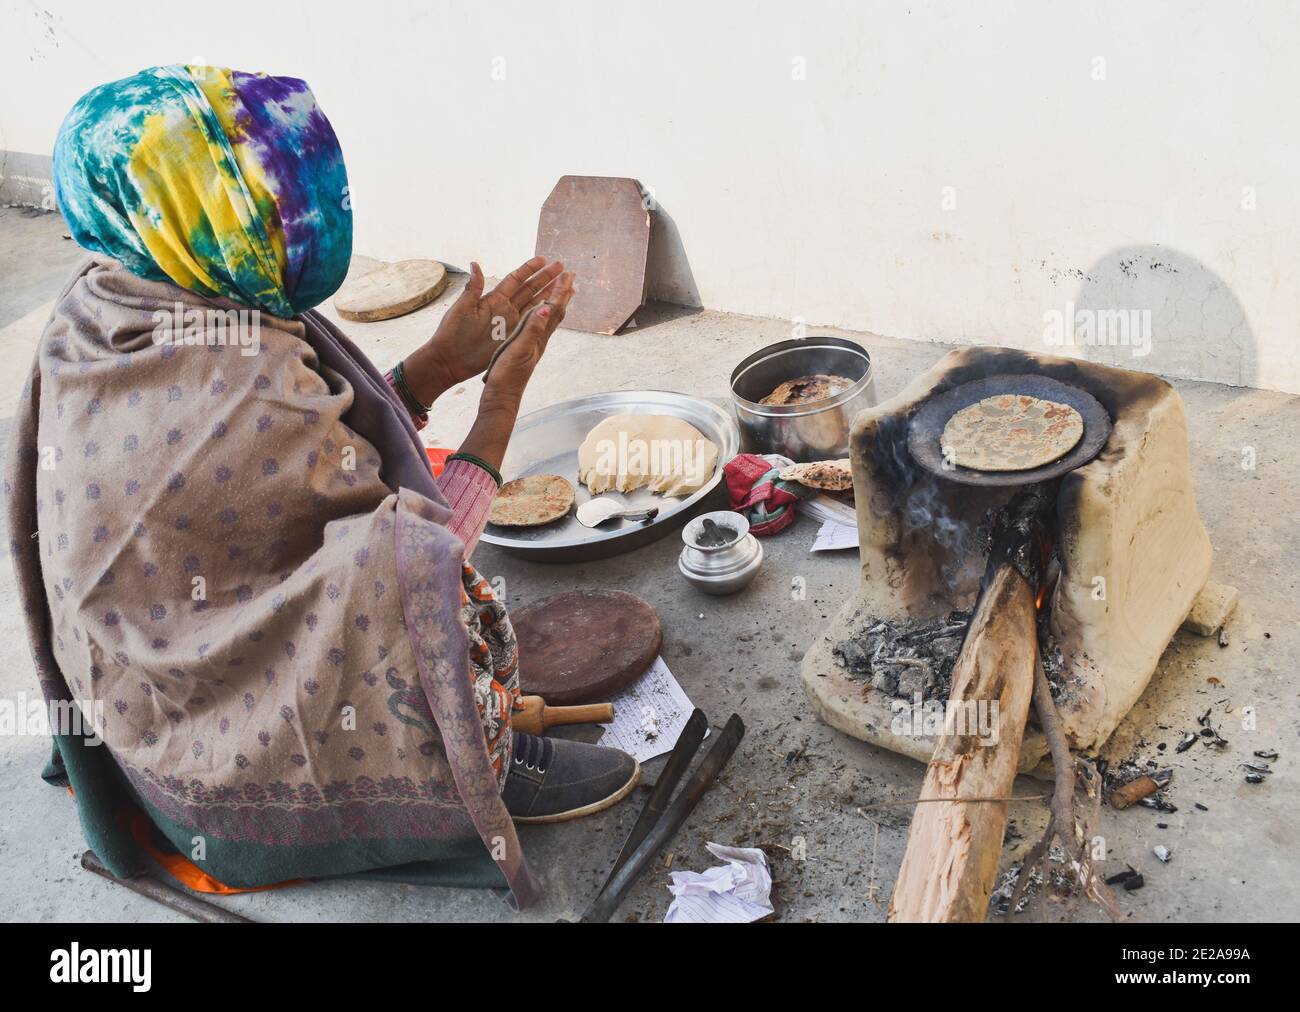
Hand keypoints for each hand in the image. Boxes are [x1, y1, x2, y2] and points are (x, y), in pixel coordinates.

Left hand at [403, 256, 565, 403]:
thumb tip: (475, 263)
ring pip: (534, 305)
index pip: (515, 279)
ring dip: (549, 294)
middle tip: (562, 267)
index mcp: (493, 298)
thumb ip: (473, 287)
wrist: (451, 359)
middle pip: (529, 289)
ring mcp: (510, 323)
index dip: (529, 269)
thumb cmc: (452, 332)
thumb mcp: (462, 308)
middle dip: (545, 278)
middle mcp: (504, 308)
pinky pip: (532, 323)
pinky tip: (555, 308)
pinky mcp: (513, 336)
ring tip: (565, 284)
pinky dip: (544, 314)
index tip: (543, 259)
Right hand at [457, 271, 575, 470]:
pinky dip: (543, 315)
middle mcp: (540, 341)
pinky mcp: (527, 351)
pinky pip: (540, 327)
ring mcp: (534, 346)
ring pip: (550, 320)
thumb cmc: (507, 377)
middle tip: (571, 277)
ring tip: (562, 292)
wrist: (501, 399)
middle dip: (563, 294)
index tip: (567, 273)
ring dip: (556, 303)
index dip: (560, 291)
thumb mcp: (517, 350)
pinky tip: (539, 317)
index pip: (553, 309)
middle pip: (557, 312)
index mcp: (538, 337)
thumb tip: (546, 308)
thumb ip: (532, 329)